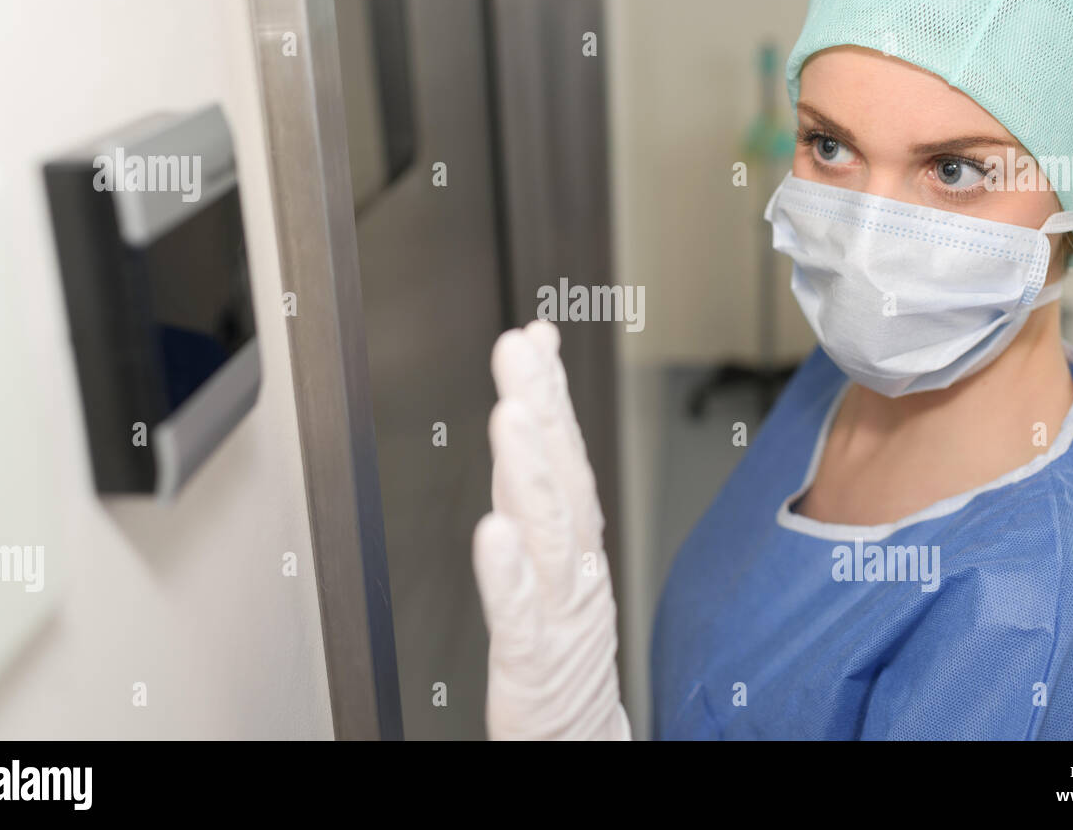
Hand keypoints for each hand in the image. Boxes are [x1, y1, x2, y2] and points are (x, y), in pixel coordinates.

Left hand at [471, 320, 630, 739]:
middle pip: (560, 478)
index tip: (535, 336)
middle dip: (541, 407)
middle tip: (521, 349)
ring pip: (548, 534)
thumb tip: (531, 416)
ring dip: (530, 468)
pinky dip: (509, 573)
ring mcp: (559, 614)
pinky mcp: (534, 663)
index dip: (551, 392)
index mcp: (572, 542)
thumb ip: (540, 489)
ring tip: (512, 412)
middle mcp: (572, 568)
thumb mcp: (556, 561)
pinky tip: (494, 533)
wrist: (578, 736)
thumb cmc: (563, 650)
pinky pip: (520, 615)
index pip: (563, 455)